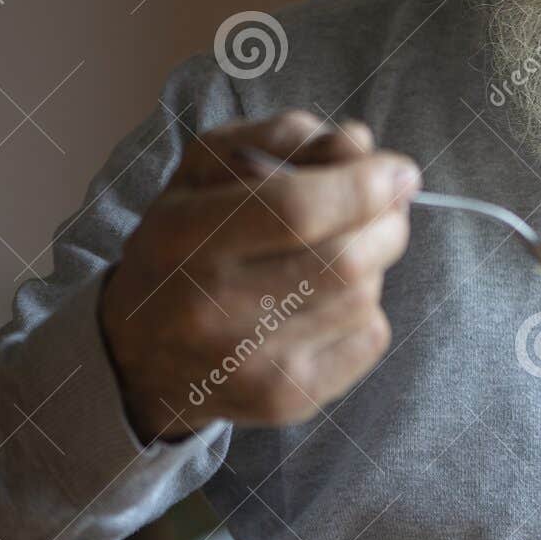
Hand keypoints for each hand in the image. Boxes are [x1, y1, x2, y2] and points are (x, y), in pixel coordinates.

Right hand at [101, 110, 420, 442]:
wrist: (140, 356)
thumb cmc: (187, 244)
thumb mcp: (206, 171)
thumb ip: (280, 139)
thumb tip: (360, 144)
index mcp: (180, 236)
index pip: (295, 210)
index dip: (363, 186)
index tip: (399, 171)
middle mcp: (208, 308)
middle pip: (346, 260)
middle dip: (386, 223)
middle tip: (386, 208)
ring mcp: (249, 363)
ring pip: (364, 296)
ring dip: (372, 264)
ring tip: (335, 256)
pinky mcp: (285, 400)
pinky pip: (370, 338)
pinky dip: (367, 310)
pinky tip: (326, 304)